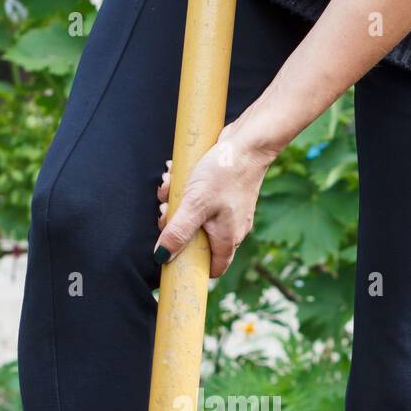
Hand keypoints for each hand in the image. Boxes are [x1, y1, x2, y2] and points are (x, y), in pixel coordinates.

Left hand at [154, 121, 274, 278]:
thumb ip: (178, 232)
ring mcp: (229, 211)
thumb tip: (162, 256)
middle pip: (196, 240)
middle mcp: (231, 229)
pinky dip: (187, 190)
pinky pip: (200, 199)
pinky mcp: (224, 193)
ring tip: (170, 185)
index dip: (192, 266)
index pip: (212, 268)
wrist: (248, 142)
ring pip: (195, 216)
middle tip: (166, 210)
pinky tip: (177, 174)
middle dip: (176, 226)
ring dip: (177, 203)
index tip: (172, 256)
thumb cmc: (225, 173)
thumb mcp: (195, 204)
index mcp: (228, 239)